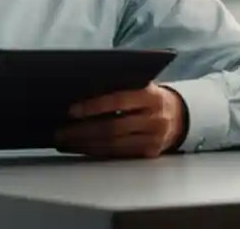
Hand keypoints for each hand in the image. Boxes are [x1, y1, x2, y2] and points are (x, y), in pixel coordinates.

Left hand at [56, 84, 186, 158]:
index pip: (118, 100)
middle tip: (59, 132)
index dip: (93, 106)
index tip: (70, 111)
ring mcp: (153, 139)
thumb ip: (117, 86)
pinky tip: (81, 148)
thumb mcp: (140, 84)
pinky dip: (96, 151)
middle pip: (112, 128)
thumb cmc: (149, 96)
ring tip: (64, 142)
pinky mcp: (149, 154)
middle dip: (82, 131)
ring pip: (113, 145)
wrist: (180, 115)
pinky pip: (117, 155)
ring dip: (84, 145)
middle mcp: (155, 118)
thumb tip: (79, 93)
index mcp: (151, 95)